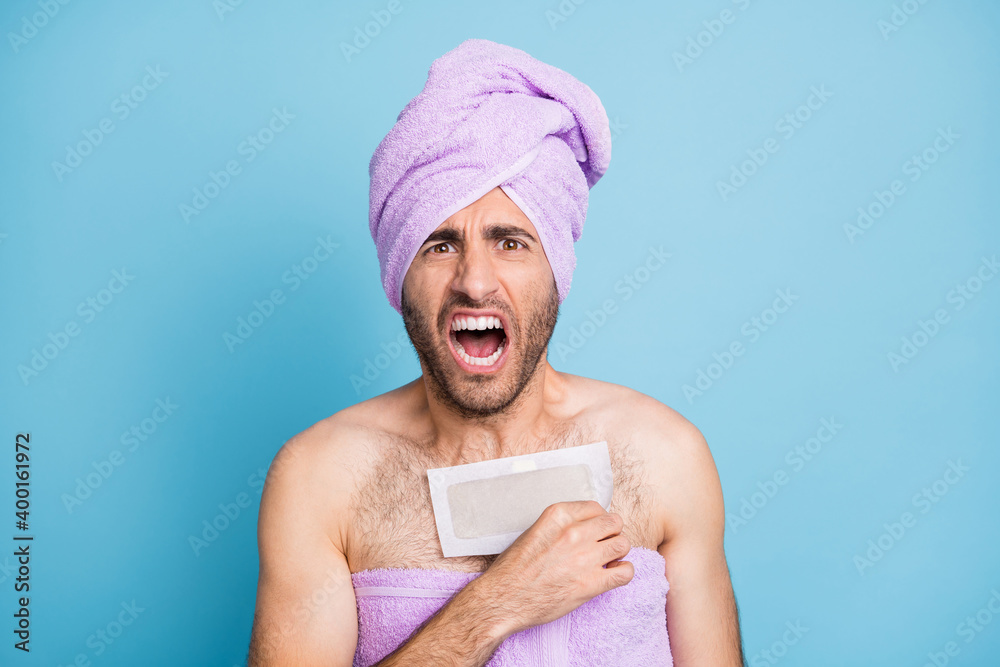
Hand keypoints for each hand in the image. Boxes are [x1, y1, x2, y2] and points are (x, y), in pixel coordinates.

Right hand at [473, 500, 633, 635]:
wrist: (503, 599)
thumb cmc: (514, 568)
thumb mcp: (534, 531)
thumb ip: (560, 524)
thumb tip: (585, 525)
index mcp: (558, 515)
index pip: (596, 507)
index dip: (598, 520)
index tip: (594, 530)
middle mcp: (574, 533)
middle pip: (614, 522)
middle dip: (611, 533)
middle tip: (602, 544)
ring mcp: (584, 558)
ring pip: (623, 544)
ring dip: (617, 552)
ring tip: (607, 560)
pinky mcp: (590, 584)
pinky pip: (626, 572)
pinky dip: (624, 572)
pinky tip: (613, 574)